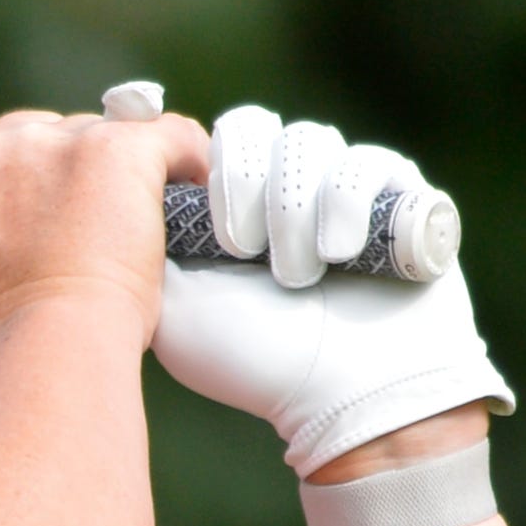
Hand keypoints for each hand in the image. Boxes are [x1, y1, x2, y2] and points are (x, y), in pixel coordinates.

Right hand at [0, 84, 211, 363]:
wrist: (49, 352)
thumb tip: (0, 219)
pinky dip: (184, 158)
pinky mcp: (116, 147)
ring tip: (124, 240)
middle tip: (74, 231)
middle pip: (25, 128)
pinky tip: (189, 189)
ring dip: (111, 175)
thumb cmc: (1, 342)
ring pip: (93, 134)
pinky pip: (170, 135)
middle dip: (52, 166)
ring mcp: (48, 142)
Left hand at [152, 106, 514, 475]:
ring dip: (295, 208)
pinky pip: (371, 162)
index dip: (207, 169)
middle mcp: (284, 186)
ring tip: (297, 275)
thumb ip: (150, 246)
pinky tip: (342, 253)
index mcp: (230, 204)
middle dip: (245, 182)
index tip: (210, 233)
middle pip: (255, 127)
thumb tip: (125, 193)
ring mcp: (344, 186)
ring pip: (310, 141)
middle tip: (243, 248)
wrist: (346, 398)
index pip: (210, 141)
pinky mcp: (401, 194)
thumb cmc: (255, 362)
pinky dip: (350, 204)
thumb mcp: (178, 307)